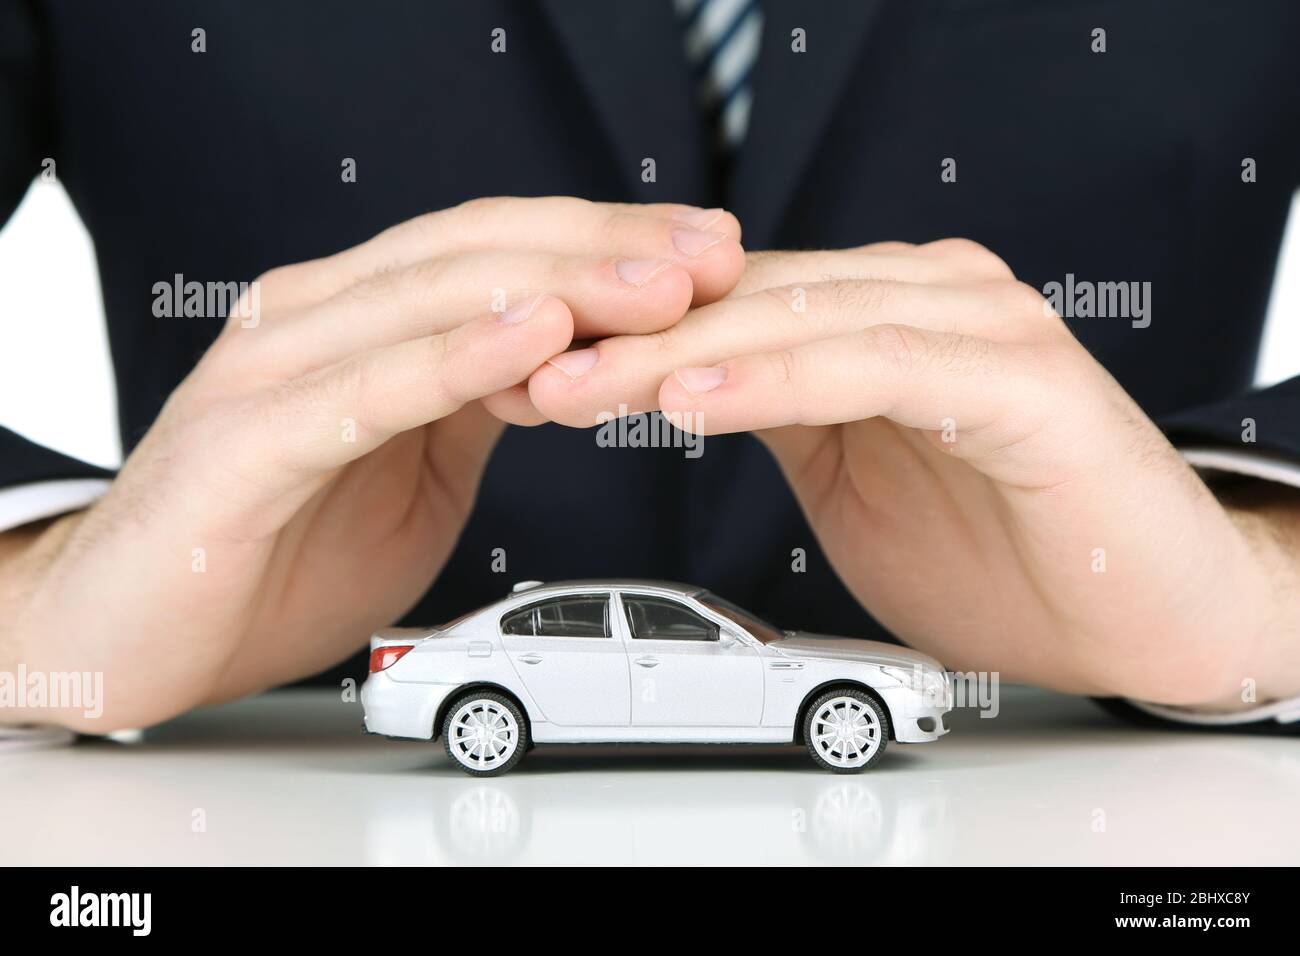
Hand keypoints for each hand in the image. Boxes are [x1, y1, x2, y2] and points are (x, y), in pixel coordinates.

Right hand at [0, 197, 742, 729]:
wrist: (133, 629)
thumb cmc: (271, 551)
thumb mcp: (407, 466)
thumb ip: (470, 402)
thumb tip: (563, 358)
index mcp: (355, 319)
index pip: (495, 248)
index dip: (604, 240)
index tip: (709, 250)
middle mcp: (312, 319)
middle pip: (479, 252)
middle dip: (607, 248)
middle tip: (714, 253)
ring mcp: (273, 370)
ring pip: (433, 301)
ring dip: (560, 288)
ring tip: (661, 286)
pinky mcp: (246, 442)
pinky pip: (369, 390)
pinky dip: (459, 359)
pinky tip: (539, 337)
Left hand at [528, 240, 1299, 706]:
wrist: (1146, 611)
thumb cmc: (1004, 550)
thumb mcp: (853, 475)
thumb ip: (783, 413)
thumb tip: (680, 382)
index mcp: (880, 310)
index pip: (729, 306)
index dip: (623, 338)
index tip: (525, 371)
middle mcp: (926, 294)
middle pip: (747, 300)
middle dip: (624, 341)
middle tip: (518, 370)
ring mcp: (978, 323)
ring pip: (797, 319)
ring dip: (676, 355)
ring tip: (576, 387)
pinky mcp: (1021, 376)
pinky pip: (873, 365)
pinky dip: (777, 381)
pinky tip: (692, 403)